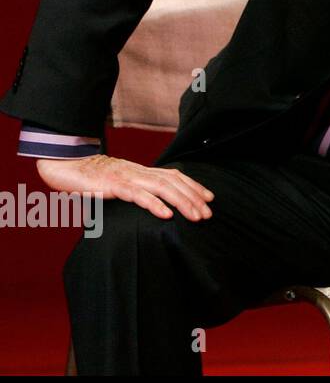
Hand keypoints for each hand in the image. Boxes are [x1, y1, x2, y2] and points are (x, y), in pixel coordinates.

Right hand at [34, 154, 213, 221]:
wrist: (65, 166)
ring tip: (196, 216)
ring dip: (182, 202)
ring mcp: (127, 177)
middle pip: (174, 182)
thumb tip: (153, 202)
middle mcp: (139, 171)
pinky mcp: (113, 186)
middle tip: (209, 213)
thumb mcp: (119, 183)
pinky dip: (154, 204)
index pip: (174, 176)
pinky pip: (137, 195)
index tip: (210, 198)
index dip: (194, 186)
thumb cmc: (91, 178)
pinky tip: (166, 215)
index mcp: (141, 171)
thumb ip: (135, 189)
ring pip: (162, 188)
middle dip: (194, 197)